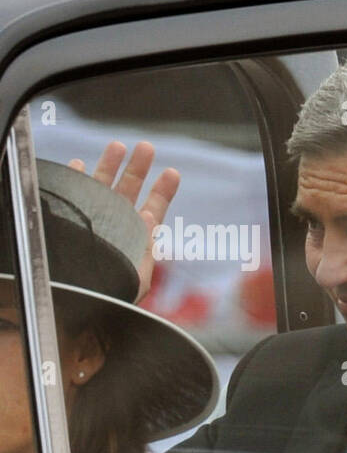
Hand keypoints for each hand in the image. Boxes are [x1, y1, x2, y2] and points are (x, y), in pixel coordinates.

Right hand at [69, 141, 179, 302]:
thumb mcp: (137, 277)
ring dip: (109, 166)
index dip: (162, 192)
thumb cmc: (111, 297)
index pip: (152, 211)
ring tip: (118, 146)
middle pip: (128, 192)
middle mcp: (114, 227)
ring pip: (101, 188)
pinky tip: (78, 164)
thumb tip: (149, 217)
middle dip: (137, 169)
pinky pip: (70, 195)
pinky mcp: (69, 221)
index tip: (172, 173)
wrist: (79, 306)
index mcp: (135, 239)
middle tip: (146, 147)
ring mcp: (91, 222)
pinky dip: (74, 179)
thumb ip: (145, 249)